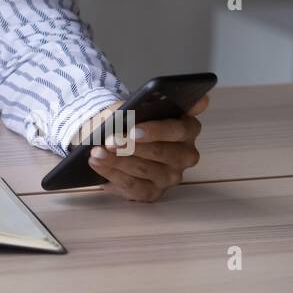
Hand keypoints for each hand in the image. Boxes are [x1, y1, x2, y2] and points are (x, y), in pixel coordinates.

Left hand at [84, 96, 207, 201]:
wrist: (115, 134)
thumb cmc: (132, 118)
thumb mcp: (139, 105)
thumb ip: (158, 102)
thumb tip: (196, 100)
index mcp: (188, 128)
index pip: (179, 129)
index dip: (155, 130)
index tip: (133, 128)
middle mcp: (185, 155)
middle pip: (161, 152)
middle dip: (131, 146)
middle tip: (109, 140)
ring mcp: (170, 176)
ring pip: (144, 169)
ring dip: (117, 160)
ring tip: (96, 150)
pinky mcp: (153, 192)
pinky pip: (132, 185)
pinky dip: (111, 173)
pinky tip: (96, 162)